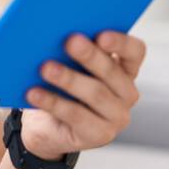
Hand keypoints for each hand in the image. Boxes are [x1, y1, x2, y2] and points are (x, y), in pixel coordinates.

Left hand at [21, 30, 145, 159]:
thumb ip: (73, 51)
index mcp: (125, 69)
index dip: (121, 42)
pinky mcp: (100, 135)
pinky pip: (76, 116)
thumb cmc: (61, 88)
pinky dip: (53, 102)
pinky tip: (34, 93)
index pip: (135, 51)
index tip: (101, 34)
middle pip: (112, 71)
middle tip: (69, 41)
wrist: (47, 127)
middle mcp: (127, 93)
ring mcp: (117, 117)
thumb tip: (57, 33)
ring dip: (69, 79)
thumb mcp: (70, 66)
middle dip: (89, 56)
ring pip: (95, 94)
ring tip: (45, 68)